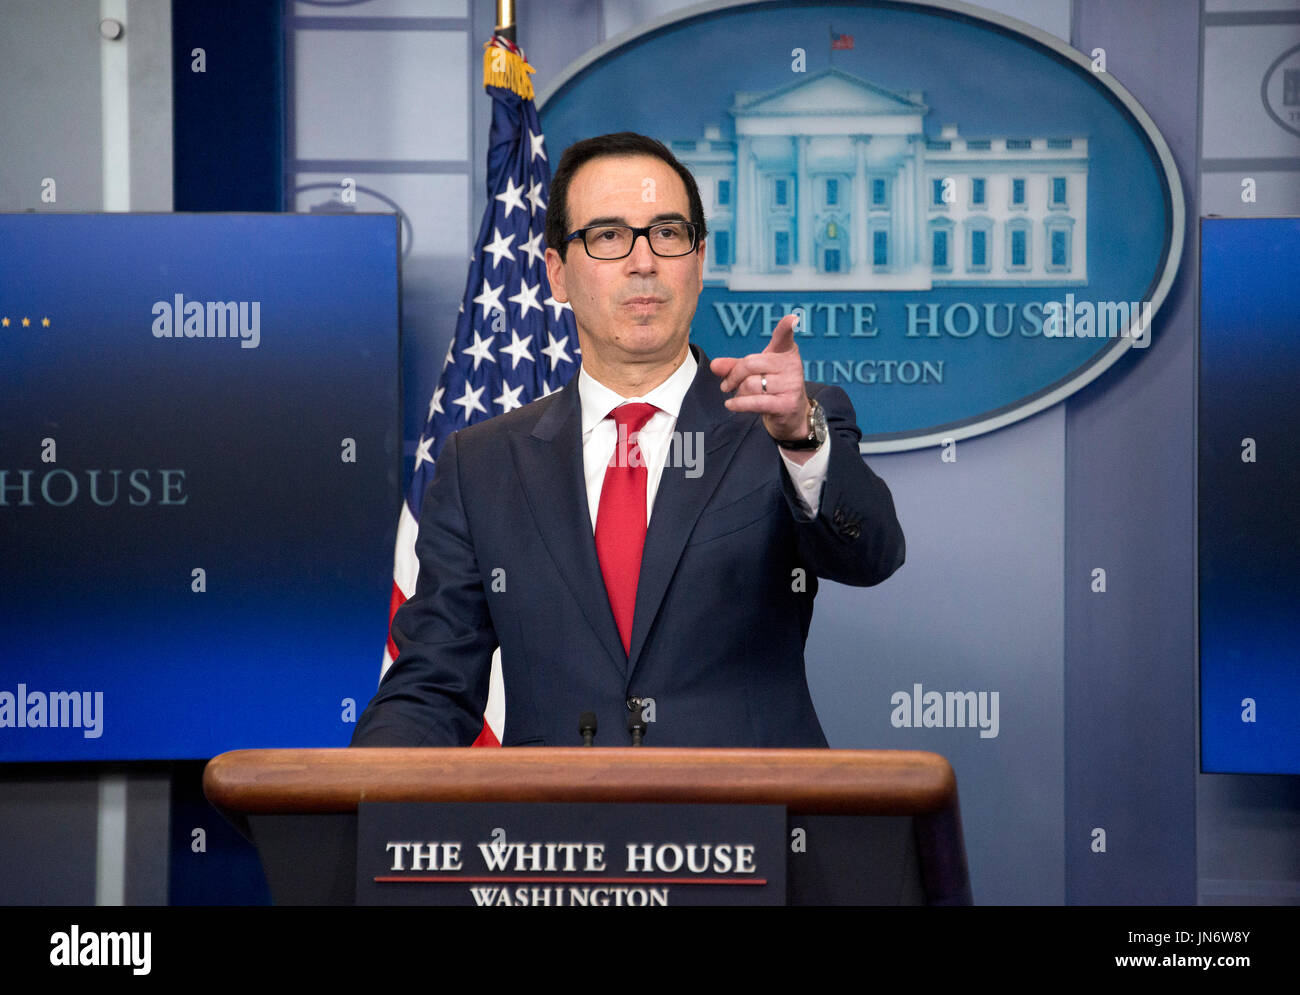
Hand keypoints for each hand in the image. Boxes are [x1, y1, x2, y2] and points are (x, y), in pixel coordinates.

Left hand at [710, 313, 809, 443]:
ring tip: (739, 395)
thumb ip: (734, 366)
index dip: (787, 327)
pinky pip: (756, 402)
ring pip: (750, 384)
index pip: (784, 336)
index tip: (792, 319)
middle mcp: (792, 365)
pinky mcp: (787, 404)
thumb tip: (715, 365)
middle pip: (750, 364)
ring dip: (738, 392)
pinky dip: (739, 404)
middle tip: (726, 385)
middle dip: (733, 375)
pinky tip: (731, 405)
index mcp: (786, 351)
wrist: (790, 414)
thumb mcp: (754, 372)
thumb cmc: (771, 386)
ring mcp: (792, 385)